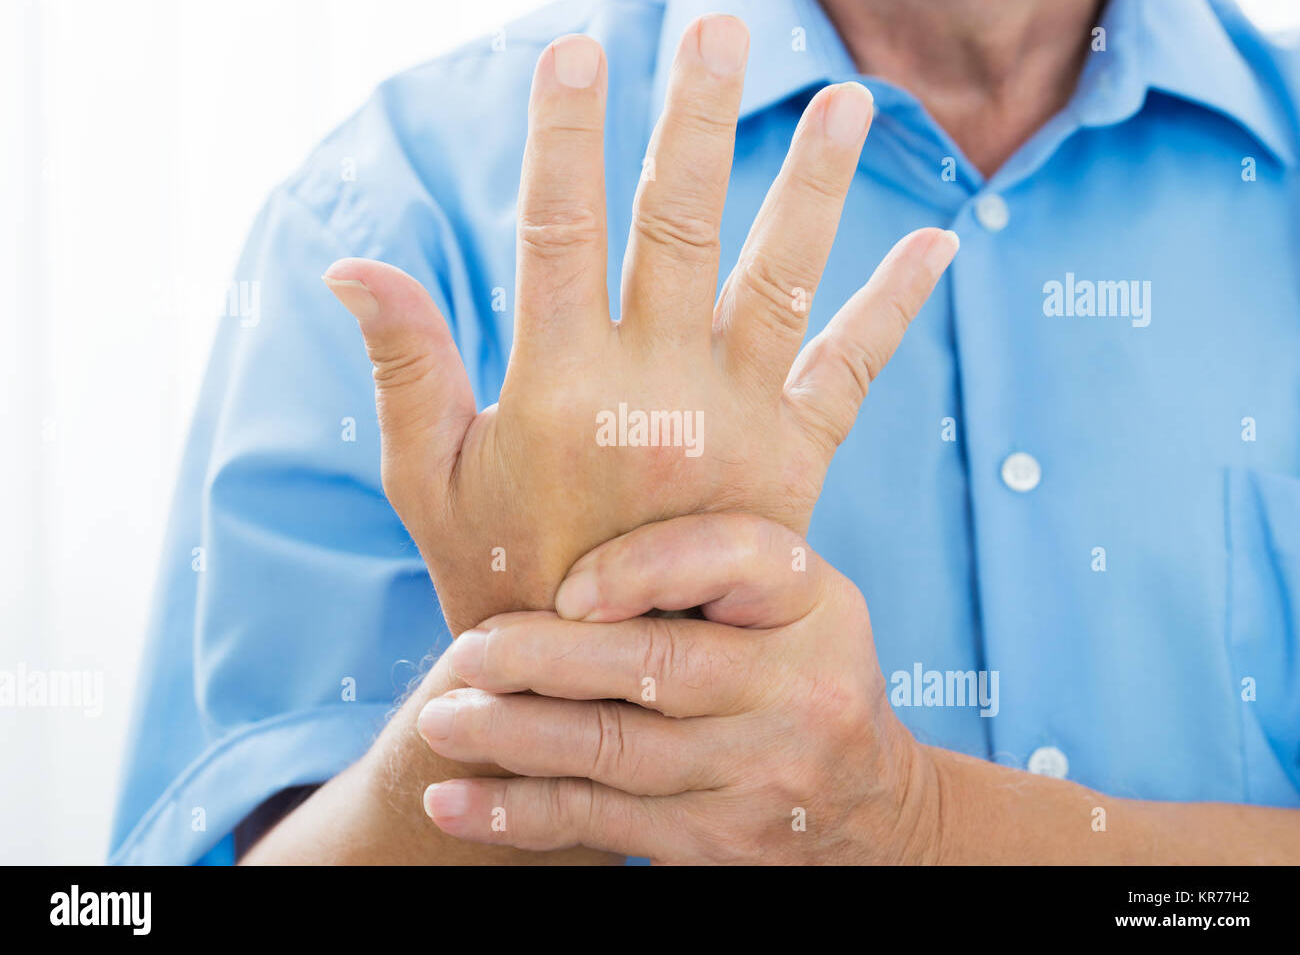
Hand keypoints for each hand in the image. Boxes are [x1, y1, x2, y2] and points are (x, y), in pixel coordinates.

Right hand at [323, 16, 957, 634]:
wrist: (598, 688)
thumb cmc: (498, 576)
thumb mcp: (430, 481)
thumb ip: (405, 369)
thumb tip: (351, 264)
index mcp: (559, 384)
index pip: (555, 227)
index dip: (562, 135)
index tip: (573, 52)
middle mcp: (656, 390)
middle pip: (676, 224)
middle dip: (694, 121)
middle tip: (718, 31)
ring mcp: (735, 423)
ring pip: (779, 277)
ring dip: (814, 185)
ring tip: (848, 100)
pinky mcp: (793, 463)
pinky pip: (851, 374)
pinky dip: (893, 310)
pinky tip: (936, 245)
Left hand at [417, 513, 940, 863]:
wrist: (869, 810)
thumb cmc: (800, 668)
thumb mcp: (796, 598)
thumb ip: (713, 555)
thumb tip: (583, 472)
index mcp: (814, 601)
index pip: (735, 557)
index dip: (642, 567)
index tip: (567, 588)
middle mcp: (799, 688)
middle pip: (658, 664)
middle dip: (543, 658)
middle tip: (467, 652)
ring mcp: (759, 773)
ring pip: (614, 750)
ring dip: (511, 736)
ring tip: (440, 719)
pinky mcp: (715, 843)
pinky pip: (601, 823)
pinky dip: (518, 811)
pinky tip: (452, 799)